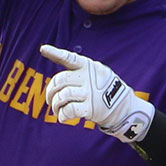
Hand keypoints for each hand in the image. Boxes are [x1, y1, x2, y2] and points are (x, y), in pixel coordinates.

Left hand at [39, 44, 153, 143]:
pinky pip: (69, 110)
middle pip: (59, 80)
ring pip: (62, 96)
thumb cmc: (102, 88)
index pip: (69, 58)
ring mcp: (90, 93)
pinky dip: (62, 115)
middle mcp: (88, 78)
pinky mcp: (91, 108)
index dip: (55, 53)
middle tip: (49, 99)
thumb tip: (53, 78)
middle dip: (50, 91)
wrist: (123, 106)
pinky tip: (62, 117)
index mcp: (87, 66)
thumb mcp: (95, 72)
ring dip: (55, 105)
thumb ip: (77, 71)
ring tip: (56, 109)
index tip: (43, 49)